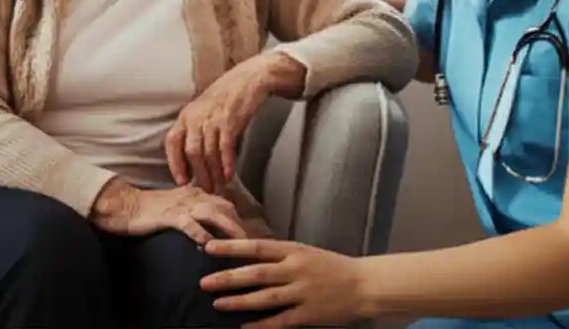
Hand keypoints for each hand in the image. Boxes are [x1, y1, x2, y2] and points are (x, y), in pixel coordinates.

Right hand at [90, 179, 248, 244]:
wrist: (124, 205)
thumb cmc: (150, 210)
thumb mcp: (178, 206)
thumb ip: (195, 211)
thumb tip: (213, 226)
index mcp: (196, 193)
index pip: (226, 203)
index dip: (240, 218)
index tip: (252, 235)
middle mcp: (193, 196)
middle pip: (225, 207)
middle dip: (240, 225)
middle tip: (253, 244)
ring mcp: (181, 205)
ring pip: (212, 214)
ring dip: (228, 229)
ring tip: (241, 244)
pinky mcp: (168, 216)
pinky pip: (189, 224)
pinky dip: (201, 234)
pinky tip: (209, 245)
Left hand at [166, 53, 304, 191]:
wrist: (249, 78)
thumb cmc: (226, 96)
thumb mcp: (203, 110)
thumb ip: (196, 130)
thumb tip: (195, 160)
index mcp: (186, 115)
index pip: (172, 142)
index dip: (175, 163)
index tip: (181, 180)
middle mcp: (196, 117)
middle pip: (192, 153)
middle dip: (198, 174)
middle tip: (205, 188)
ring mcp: (213, 119)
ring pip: (208, 153)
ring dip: (213, 173)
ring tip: (218, 185)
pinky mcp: (230, 121)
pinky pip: (225, 148)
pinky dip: (226, 164)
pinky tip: (229, 174)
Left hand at [201, 239, 367, 328]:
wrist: (363, 284)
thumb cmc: (331, 267)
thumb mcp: (305, 253)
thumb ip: (279, 256)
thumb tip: (247, 257)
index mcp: (294, 251)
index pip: (257, 247)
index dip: (232, 247)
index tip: (209, 248)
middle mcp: (296, 270)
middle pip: (256, 274)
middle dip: (228, 278)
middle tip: (205, 282)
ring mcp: (302, 293)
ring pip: (264, 298)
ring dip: (239, 301)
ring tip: (218, 303)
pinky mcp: (309, 313)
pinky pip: (280, 320)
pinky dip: (261, 325)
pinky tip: (244, 326)